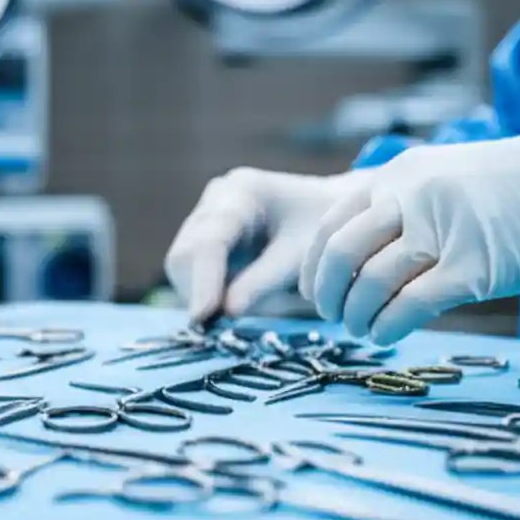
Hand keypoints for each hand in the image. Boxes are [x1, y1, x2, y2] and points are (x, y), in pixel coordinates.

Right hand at [166, 167, 371, 319]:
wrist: (337, 213)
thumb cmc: (326, 232)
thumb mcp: (301, 258)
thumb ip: (263, 283)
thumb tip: (227, 312)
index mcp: (243, 193)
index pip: (210, 240)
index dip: (203, 281)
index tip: (203, 317)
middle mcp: (216, 199)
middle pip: (185, 253)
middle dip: (199, 292)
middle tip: (222, 326)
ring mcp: (208, 215)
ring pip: (181, 265)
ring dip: (201, 295)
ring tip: (233, 313)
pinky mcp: (207, 236)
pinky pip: (191, 270)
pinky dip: (207, 292)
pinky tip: (231, 302)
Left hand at [299, 114, 519, 344]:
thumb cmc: (516, 191)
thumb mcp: (444, 179)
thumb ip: (401, 208)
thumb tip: (357, 258)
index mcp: (400, 175)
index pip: (331, 224)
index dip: (315, 266)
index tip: (317, 292)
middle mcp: (412, 196)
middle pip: (341, 253)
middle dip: (327, 294)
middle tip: (332, 317)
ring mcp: (444, 230)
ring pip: (372, 282)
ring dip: (357, 316)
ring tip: (362, 330)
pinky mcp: (475, 266)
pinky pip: (412, 304)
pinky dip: (388, 327)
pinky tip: (386, 336)